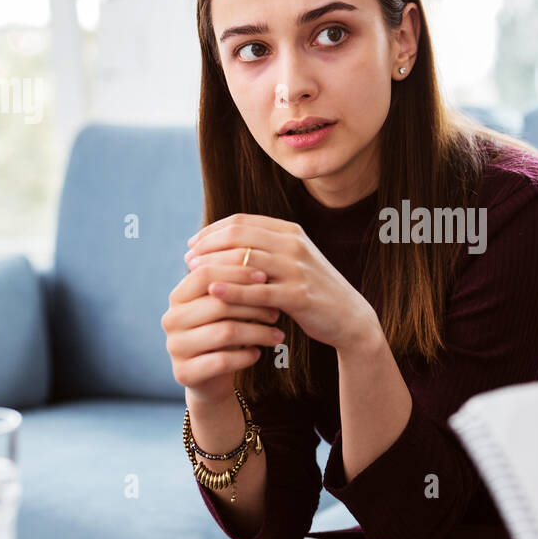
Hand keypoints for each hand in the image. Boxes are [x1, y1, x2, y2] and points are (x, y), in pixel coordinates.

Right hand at [161, 254, 284, 405]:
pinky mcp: (185, 373)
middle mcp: (171, 319)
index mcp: (178, 296)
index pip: (205, 273)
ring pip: (224, 332)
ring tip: (278, 334)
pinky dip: (245, 357)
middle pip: (217, 303)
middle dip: (253, 305)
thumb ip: (235, 284)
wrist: (212, 376)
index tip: (266, 277)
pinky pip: (221, 361)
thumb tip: (263, 259)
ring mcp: (175, 347)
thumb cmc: (225, 330)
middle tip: (278, 310)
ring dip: (257, 332)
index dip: (236, 272)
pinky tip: (260, 353)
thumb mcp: (228, 305)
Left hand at [184, 213, 377, 351]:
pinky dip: (232, 291)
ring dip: (214, 265)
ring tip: (192, 273)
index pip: (242, 221)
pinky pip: (257, 291)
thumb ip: (264, 250)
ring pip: (244, 260)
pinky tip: (212, 293)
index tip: (192, 243)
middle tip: (188, 258)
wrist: (349, 317)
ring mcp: (297, 269)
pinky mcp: (298, 295)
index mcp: (290, 232)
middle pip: (239, 235)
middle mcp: (293, 245)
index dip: (212, 230)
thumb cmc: (313, 291)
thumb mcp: (292, 261)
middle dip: (208, 245)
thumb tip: (221, 246)